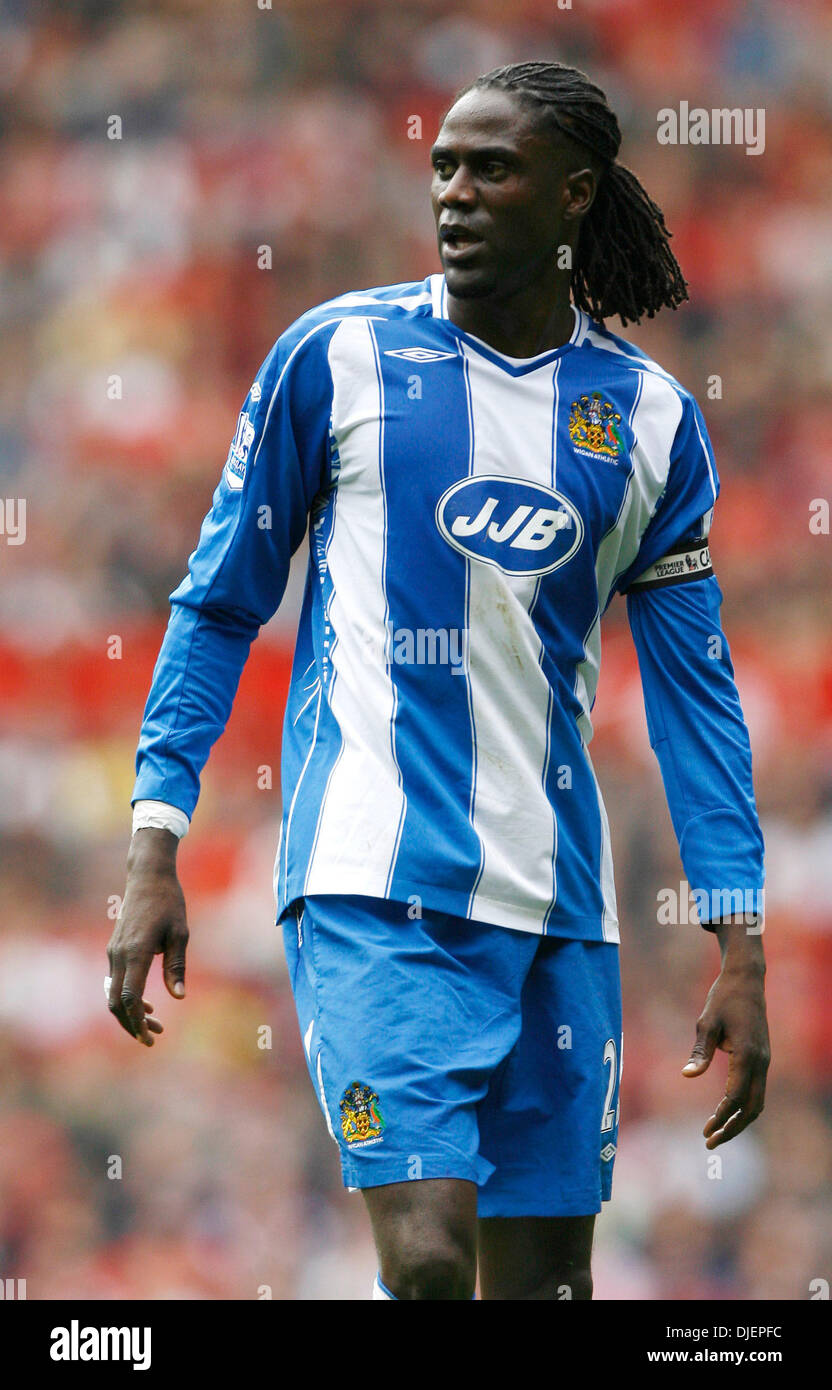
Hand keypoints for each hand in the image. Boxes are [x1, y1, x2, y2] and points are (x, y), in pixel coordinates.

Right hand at [106, 828, 188, 1045]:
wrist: (147, 876)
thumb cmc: (168, 902)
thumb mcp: (180, 933)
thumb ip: (177, 965)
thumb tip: (179, 996)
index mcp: (135, 952)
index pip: (130, 997)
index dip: (137, 1021)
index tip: (149, 1038)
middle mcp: (118, 955)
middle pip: (116, 1002)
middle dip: (131, 1024)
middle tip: (153, 1038)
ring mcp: (113, 952)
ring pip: (113, 994)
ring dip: (129, 1013)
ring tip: (155, 1025)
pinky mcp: (114, 949)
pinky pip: (115, 982)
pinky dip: (126, 998)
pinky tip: (146, 1006)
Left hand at [682, 917, 769, 1148]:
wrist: (746, 979)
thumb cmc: (723, 998)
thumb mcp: (706, 1022)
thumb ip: (700, 1052)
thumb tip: (687, 1076)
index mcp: (748, 1055)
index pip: (735, 1097)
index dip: (721, 1117)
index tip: (705, 1131)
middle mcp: (761, 1062)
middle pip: (752, 1108)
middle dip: (733, 1128)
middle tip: (710, 1143)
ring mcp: (765, 1061)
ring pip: (758, 1101)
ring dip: (740, 1120)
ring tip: (717, 1133)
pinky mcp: (762, 1058)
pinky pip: (757, 1090)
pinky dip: (744, 1106)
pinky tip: (727, 1112)